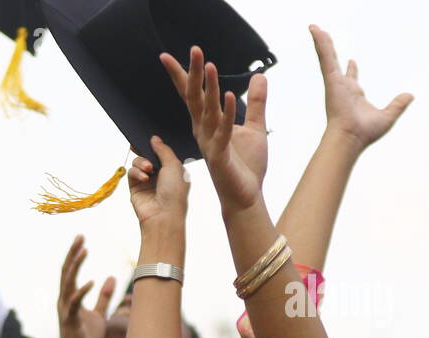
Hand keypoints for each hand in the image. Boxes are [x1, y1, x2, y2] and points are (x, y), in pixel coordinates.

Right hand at [57, 235, 115, 337]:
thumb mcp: (99, 314)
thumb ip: (104, 297)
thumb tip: (111, 278)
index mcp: (69, 299)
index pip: (70, 272)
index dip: (75, 255)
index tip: (82, 239)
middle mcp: (64, 302)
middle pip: (66, 272)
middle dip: (72, 254)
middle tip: (79, 236)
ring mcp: (66, 311)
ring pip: (67, 283)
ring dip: (75, 266)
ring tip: (84, 250)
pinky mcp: (71, 322)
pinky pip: (74, 303)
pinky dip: (82, 292)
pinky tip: (92, 281)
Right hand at [127, 136, 189, 228]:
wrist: (163, 215)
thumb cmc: (174, 193)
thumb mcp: (174, 165)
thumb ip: (163, 149)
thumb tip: (154, 138)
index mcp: (172, 169)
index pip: (161, 152)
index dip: (155, 146)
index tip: (149, 140)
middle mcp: (159, 174)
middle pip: (147, 155)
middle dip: (146, 153)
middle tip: (147, 155)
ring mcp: (146, 181)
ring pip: (137, 162)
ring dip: (141, 163)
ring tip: (148, 169)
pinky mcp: (135, 187)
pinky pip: (131, 172)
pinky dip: (136, 172)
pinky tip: (144, 178)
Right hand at [160, 47, 267, 212]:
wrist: (245, 196)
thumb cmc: (246, 166)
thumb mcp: (255, 127)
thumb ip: (255, 102)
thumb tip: (259, 76)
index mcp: (208, 124)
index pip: (193, 95)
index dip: (182, 75)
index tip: (169, 57)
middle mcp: (203, 131)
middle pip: (195, 98)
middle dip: (193, 73)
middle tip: (193, 50)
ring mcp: (210, 143)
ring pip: (206, 111)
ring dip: (208, 87)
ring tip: (209, 65)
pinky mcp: (220, 156)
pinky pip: (221, 132)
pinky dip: (224, 114)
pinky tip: (226, 96)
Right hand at [311, 25, 412, 151]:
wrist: (350, 139)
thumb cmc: (364, 133)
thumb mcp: (388, 116)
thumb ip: (398, 105)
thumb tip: (410, 96)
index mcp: (353, 95)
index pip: (351, 77)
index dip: (352, 69)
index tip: (352, 60)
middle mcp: (342, 87)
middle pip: (335, 63)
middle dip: (331, 51)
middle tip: (325, 39)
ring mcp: (335, 82)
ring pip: (327, 56)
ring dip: (321, 41)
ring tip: (314, 27)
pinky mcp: (331, 80)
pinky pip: (325, 57)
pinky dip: (320, 43)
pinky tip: (315, 30)